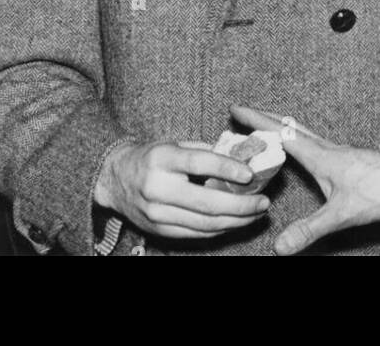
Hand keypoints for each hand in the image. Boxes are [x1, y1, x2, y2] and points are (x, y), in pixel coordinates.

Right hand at [94, 139, 269, 239]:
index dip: (227, 169)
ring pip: (205, 224)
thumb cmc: (152, 158)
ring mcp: (158, 214)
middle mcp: (158, 188)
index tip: (251, 174)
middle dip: (241, 205)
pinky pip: (197, 234)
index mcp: (162, 159)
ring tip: (257, 213)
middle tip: (264, 202)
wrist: (115, 179)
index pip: (199, 163)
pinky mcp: (159, 231)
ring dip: (236, 221)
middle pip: (207, 202)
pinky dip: (221, 229)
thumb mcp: (174, 145)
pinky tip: (237, 222)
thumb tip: (244, 157)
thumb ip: (206, 151)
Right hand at [230, 106, 379, 255]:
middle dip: (264, 118)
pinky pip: (313, 142)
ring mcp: (337, 152)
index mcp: (319, 155)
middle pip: (289, 126)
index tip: (236, 109)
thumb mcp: (341, 213)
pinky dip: (297, 138)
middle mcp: (326, 148)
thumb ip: (310, 229)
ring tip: (265, 127)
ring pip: (302, 132)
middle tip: (243, 112)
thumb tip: (279, 245)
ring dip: (280, 127)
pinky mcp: (346, 159)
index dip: (257, 121)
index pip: (280, 133)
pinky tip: (302, 149)